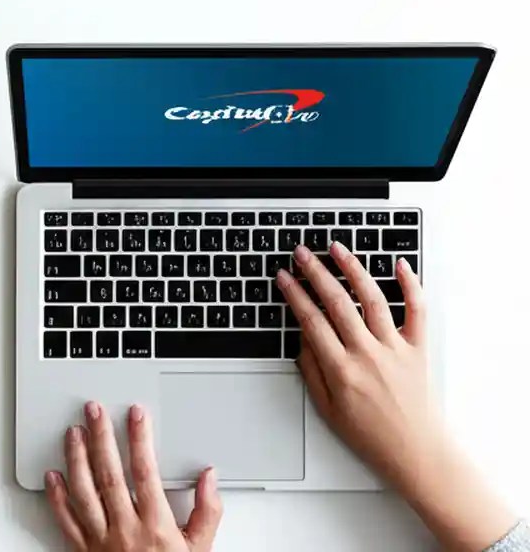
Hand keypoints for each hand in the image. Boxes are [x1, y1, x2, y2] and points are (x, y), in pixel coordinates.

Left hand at [45, 402, 221, 551]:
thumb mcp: (200, 551)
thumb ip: (207, 513)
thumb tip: (209, 479)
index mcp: (156, 527)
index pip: (146, 472)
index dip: (140, 439)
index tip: (136, 414)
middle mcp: (125, 531)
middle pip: (110, 474)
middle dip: (102, 437)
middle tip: (94, 411)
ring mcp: (100, 542)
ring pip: (83, 492)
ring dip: (76, 459)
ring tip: (73, 433)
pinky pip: (66, 522)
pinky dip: (56, 498)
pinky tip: (52, 476)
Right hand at [278, 242, 436, 489]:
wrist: (415, 451)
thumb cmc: (371, 435)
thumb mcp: (326, 409)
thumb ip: (311, 371)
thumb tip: (302, 338)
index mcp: (341, 370)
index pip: (311, 320)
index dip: (294, 294)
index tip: (284, 278)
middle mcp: (368, 354)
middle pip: (337, 302)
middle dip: (315, 273)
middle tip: (302, 254)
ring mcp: (395, 349)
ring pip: (372, 299)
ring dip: (353, 269)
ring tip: (338, 249)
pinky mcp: (418, 349)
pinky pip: (417, 310)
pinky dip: (410, 285)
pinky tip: (399, 265)